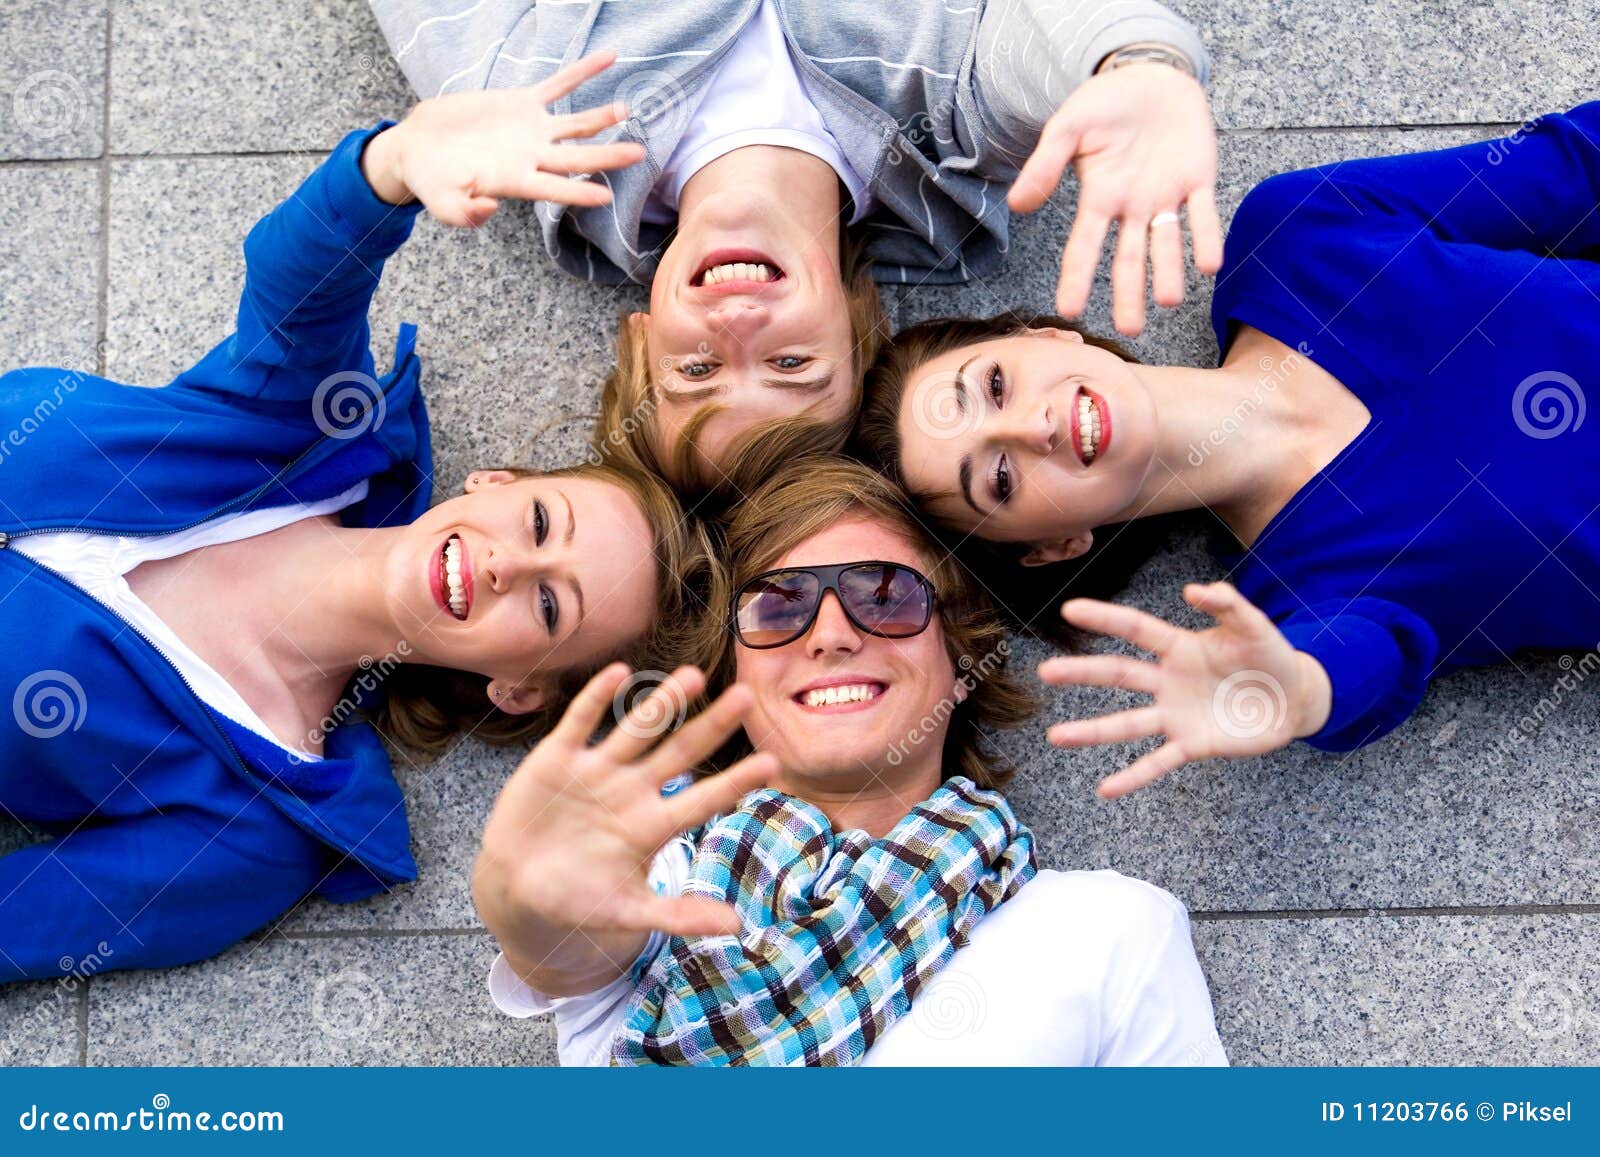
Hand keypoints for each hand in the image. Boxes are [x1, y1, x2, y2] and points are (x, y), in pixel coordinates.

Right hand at [362, 50, 645, 225]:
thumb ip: (464, 214)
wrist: (418, 148)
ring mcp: (531, 130)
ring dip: (601, 116)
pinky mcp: (522, 104)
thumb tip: (489, 210)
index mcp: (516, 182)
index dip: (577, 192)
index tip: (605, 197)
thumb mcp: (442, 205)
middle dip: (607, 156)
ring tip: (627, 109)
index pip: (554, 190)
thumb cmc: (431, 182)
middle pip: (577, 157)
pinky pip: (558, 85)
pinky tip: (609, 58)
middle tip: (638, 154)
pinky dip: (582, 72)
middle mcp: (532, 157)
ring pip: (575, 123)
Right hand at [472, 664, 777, 991]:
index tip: (772, 764)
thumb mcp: (627, 912)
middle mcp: (632, 790)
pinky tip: (619, 673)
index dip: (735, 782)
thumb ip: (679, 916)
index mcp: (652, 825)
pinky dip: (596, 698)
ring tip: (692, 676)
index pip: (703, 799)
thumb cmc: (577, 899)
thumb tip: (737, 928)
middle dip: (711, 726)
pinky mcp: (558, 757)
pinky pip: (580, 722)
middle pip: (680, 752)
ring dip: (663, 703)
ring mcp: (597, 770)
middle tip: (745, 698)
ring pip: (637, 729)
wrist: (517, 886)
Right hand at [1010, 63, 1222, 335]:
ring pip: (1167, 244)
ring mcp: (1167, 196)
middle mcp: (1132, 207)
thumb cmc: (1104, 103)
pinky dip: (1207, 238)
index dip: (1077, 278)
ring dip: (1168, 273)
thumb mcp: (1067, 128)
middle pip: (1129, 259)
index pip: (1084, 246)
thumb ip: (1045, 165)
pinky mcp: (1199, 179)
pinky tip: (1209, 264)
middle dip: (1130, 294)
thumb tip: (1017, 205)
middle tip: (1130, 330)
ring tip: (1169, 301)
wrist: (1151, 75)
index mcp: (1099, 198)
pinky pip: (1204, 214)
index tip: (1069, 310)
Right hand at [1037, 582, 1331, 797]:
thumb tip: (1192, 589)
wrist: (1294, 700)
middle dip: (1082, 673)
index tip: (1069, 609)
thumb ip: (1227, 603)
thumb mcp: (1253, 625)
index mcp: (1179, 648)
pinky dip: (1132, 776)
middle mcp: (1168, 682)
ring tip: (1056, 737)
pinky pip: (1157, 763)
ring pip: (1127, 724)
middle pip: (1118, 675)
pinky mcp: (1192, 745)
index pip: (1135, 630)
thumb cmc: (1269, 656)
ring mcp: (1176, 715)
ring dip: (1091, 731)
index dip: (1104, 618)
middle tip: (1046, 671)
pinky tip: (1105, 790)